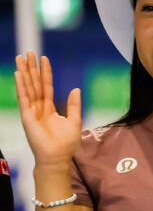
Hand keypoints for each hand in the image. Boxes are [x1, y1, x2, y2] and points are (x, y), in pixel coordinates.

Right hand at [14, 52, 81, 168]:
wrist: (57, 158)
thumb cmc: (66, 144)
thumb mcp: (74, 120)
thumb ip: (74, 105)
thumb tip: (76, 88)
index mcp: (49, 108)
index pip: (46, 86)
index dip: (45, 72)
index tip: (44, 58)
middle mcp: (38, 108)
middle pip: (34, 83)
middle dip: (32, 68)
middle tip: (29, 52)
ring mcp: (31, 111)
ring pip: (28, 87)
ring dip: (24, 73)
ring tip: (21, 58)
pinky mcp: (27, 116)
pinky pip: (23, 98)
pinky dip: (21, 86)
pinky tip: (19, 75)